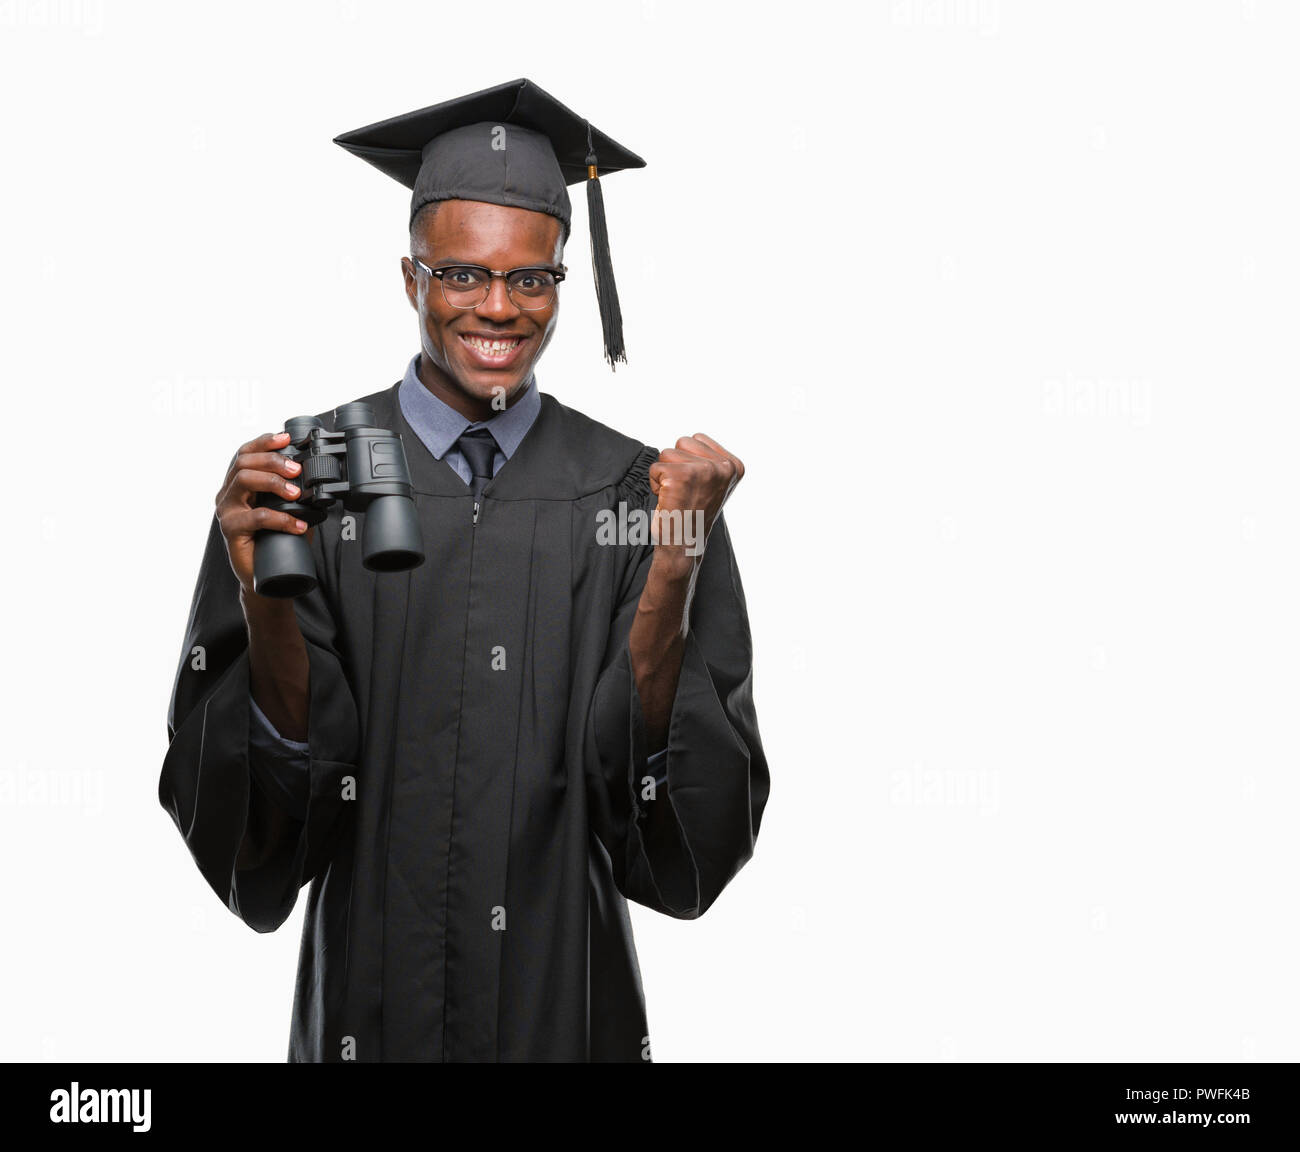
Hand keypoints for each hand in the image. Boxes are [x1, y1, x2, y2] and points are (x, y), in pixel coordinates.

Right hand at [215, 430, 309, 594]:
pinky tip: (298, 524)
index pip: (245, 453)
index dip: (264, 442)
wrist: (265, 576)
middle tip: (297, 470)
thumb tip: (318, 475)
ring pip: (244, 481)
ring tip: (297, 493)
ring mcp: (227, 511)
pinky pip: (255, 516)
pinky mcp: (230, 530)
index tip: (286, 438)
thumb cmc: (275, 540)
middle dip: (273, 460)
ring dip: (274, 482)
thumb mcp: (286, 509)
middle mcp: (228, 494)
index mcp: (238, 484)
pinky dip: (281, 518)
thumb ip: (293, 491)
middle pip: (244, 462)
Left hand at [647, 434, 743, 569]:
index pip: (697, 439)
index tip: (697, 486)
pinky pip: (655, 468)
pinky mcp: (680, 477)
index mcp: (734, 466)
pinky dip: (655, 484)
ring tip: (677, 496)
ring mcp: (703, 471)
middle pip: (682, 442)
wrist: (684, 546)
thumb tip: (691, 440)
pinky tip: (669, 501)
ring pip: (666, 452)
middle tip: (685, 492)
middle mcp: (723, 467)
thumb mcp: (713, 483)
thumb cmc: (693, 514)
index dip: (688, 461)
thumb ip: (709, 460)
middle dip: (675, 465)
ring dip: (665, 474)